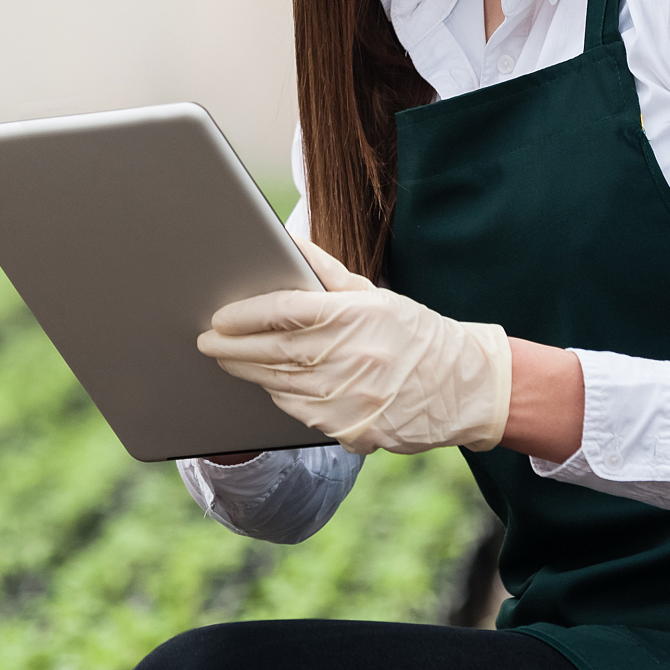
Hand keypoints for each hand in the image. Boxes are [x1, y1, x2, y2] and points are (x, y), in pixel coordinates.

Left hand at [197, 237, 510, 455]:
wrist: (461, 387)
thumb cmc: (412, 332)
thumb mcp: (373, 294)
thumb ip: (324, 270)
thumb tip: (285, 240)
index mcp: (355, 317)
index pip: (285, 311)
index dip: (245, 314)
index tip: (219, 316)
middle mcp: (351, 358)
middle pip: (273, 352)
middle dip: (232, 346)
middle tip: (207, 340)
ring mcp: (351, 398)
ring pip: (280, 384)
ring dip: (247, 371)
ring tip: (226, 358)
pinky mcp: (352, 429)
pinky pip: (299, 412)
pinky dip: (276, 395)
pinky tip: (264, 382)